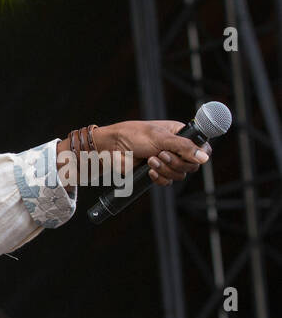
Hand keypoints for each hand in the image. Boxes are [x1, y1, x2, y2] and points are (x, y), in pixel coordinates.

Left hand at [95, 120, 211, 186]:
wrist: (113, 148)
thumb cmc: (135, 135)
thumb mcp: (161, 138)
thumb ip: (184, 147)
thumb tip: (205, 158)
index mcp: (181, 135)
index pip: (203, 147)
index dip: (201, 153)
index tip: (194, 156)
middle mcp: (177, 149)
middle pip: (192, 165)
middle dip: (176, 162)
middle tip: (160, 154)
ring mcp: (167, 162)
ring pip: (179, 175)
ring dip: (165, 169)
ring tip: (151, 160)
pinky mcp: (157, 173)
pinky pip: (167, 182)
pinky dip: (160, 178)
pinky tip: (149, 171)